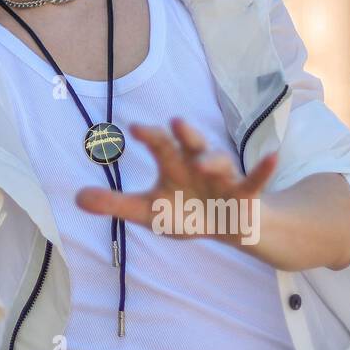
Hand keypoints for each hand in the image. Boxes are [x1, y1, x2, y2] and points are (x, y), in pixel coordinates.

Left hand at [74, 118, 276, 244]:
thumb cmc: (185, 211)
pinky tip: (273, 155)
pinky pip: (256, 179)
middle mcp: (198, 163)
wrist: (228, 226)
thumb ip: (115, 204)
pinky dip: (263, 168)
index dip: (149, 136)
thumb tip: (77, 198)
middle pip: (190, 144)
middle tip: (174, 124)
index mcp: (174, 164)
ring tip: (205, 162)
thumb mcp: (147, 211)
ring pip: (220, 161)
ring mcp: (223, 177)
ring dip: (214, 159)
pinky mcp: (245, 193)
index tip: (133, 128)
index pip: (159, 145)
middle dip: (183, 134)